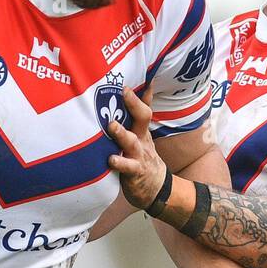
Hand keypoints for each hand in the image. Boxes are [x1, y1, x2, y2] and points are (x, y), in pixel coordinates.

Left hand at [106, 86, 167, 209]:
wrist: (156, 188)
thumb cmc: (142, 157)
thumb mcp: (142, 136)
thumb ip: (136, 117)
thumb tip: (136, 92)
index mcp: (141, 130)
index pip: (143, 107)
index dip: (140, 93)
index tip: (133, 79)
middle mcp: (141, 139)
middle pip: (143, 118)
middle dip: (134, 104)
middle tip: (125, 91)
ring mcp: (138, 155)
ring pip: (132, 142)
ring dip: (122, 133)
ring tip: (112, 126)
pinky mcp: (134, 172)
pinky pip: (127, 167)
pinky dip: (118, 163)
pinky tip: (110, 160)